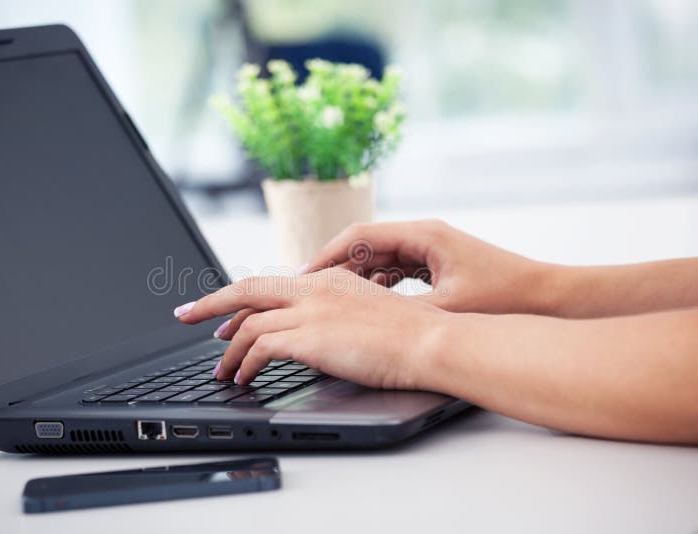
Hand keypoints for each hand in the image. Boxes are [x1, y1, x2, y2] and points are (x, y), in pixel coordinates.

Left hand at [173, 268, 445, 388]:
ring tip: (220, 371)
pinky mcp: (310, 336)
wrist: (431, 341)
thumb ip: (335, 316)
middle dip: (209, 304)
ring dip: (227, 350)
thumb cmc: (410, 335)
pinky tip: (243, 378)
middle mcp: (313, 288)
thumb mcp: (366, 313)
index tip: (219, 310)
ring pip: (247, 323)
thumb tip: (314, 334)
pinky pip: (259, 347)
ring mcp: (310, 310)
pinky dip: (244, 364)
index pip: (269, 284)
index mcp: (326, 279)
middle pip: (245, 290)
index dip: (239, 298)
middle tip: (185, 314)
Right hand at [305, 220, 549, 314]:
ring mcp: (432, 248)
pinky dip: (378, 282)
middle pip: (366, 244)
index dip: (327, 254)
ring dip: (356, 275)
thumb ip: (402, 310)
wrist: (551, 297)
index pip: (360, 235)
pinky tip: (365, 302)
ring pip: (380, 257)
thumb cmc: (506, 296)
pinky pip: (398, 269)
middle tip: (307, 290)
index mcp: (423, 235)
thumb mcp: (447, 308)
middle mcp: (424, 235)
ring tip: (328, 298)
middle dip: (336, 266)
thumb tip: (360, 318)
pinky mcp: (439, 264)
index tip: (303, 275)